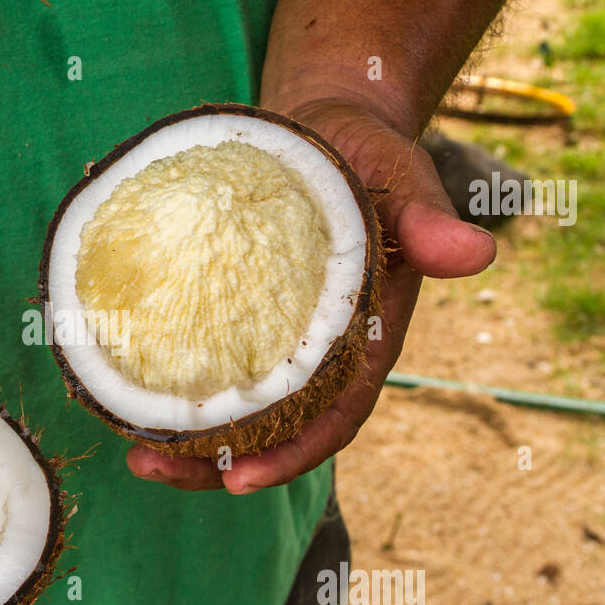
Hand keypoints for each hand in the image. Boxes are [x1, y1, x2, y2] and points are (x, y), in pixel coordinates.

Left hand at [127, 96, 495, 492]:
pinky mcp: (235, 315)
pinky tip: (125, 394)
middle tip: (152, 468)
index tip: (240, 479)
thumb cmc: (368, 153)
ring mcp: (274, 339)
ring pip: (235, 412)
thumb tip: (479, 252)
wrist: (324, 125)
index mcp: (366, 340)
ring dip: (186, 441)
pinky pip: (206, 365)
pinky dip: (171, 388)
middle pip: (273, 433)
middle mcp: (320, 354)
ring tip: (134, 455)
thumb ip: (428, 219)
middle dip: (217, 465)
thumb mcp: (401, 177)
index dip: (292, 454)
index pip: (335, 416)